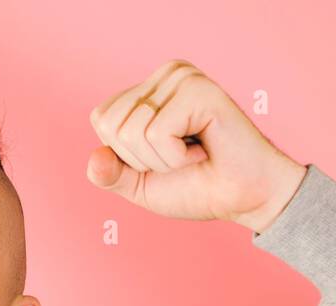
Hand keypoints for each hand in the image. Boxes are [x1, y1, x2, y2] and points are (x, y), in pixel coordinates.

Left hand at [87, 59, 306, 233]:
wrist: (241, 199)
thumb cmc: (196, 187)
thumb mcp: (139, 185)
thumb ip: (109, 174)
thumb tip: (94, 160)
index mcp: (148, 90)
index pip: (101, 119)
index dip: (124, 155)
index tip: (162, 158)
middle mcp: (165, 75)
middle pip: (112, 125)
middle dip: (142, 159)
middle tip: (181, 157)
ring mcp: (183, 78)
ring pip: (133, 130)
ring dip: (161, 160)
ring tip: (194, 153)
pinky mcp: (199, 90)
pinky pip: (157, 134)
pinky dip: (176, 157)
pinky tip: (204, 150)